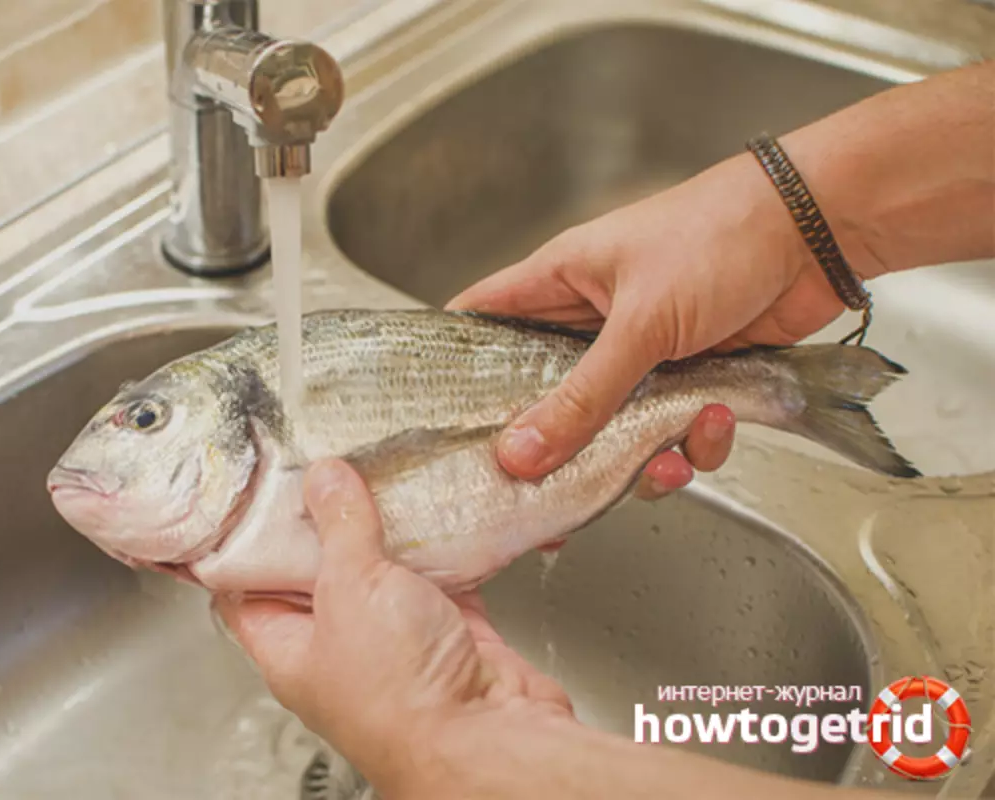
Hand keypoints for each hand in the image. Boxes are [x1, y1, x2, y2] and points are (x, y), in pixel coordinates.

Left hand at [215, 459, 573, 797]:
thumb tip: (324, 480)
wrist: (488, 739)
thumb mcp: (349, 589)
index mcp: (289, 648)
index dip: (246, 540)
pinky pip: (445, 578)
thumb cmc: (401, 699)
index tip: (252, 492)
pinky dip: (447, 547)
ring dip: (390, 528)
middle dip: (328, 518)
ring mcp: (398, 640)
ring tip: (384, 473)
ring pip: (387, 571)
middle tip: (328, 465)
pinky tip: (443, 511)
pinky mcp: (452, 634)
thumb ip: (338, 527)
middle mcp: (341, 647)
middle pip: (321, 570)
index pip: (248, 587)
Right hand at [448, 148, 855, 480]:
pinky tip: (716, 423)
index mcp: (560, 283)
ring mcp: (643, 352)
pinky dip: (695, 441)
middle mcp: (592, 321)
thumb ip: (583, 396)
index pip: (482, 321)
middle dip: (560, 446)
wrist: (820, 232)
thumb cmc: (720, 235)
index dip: (459, 369)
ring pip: (612, 428)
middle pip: (547, 396)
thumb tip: (521, 454)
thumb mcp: (640, 322)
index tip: (447, 427)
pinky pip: (672, 430)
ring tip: (671, 455)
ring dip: (641, 456)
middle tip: (559, 489)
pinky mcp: (692, 375)